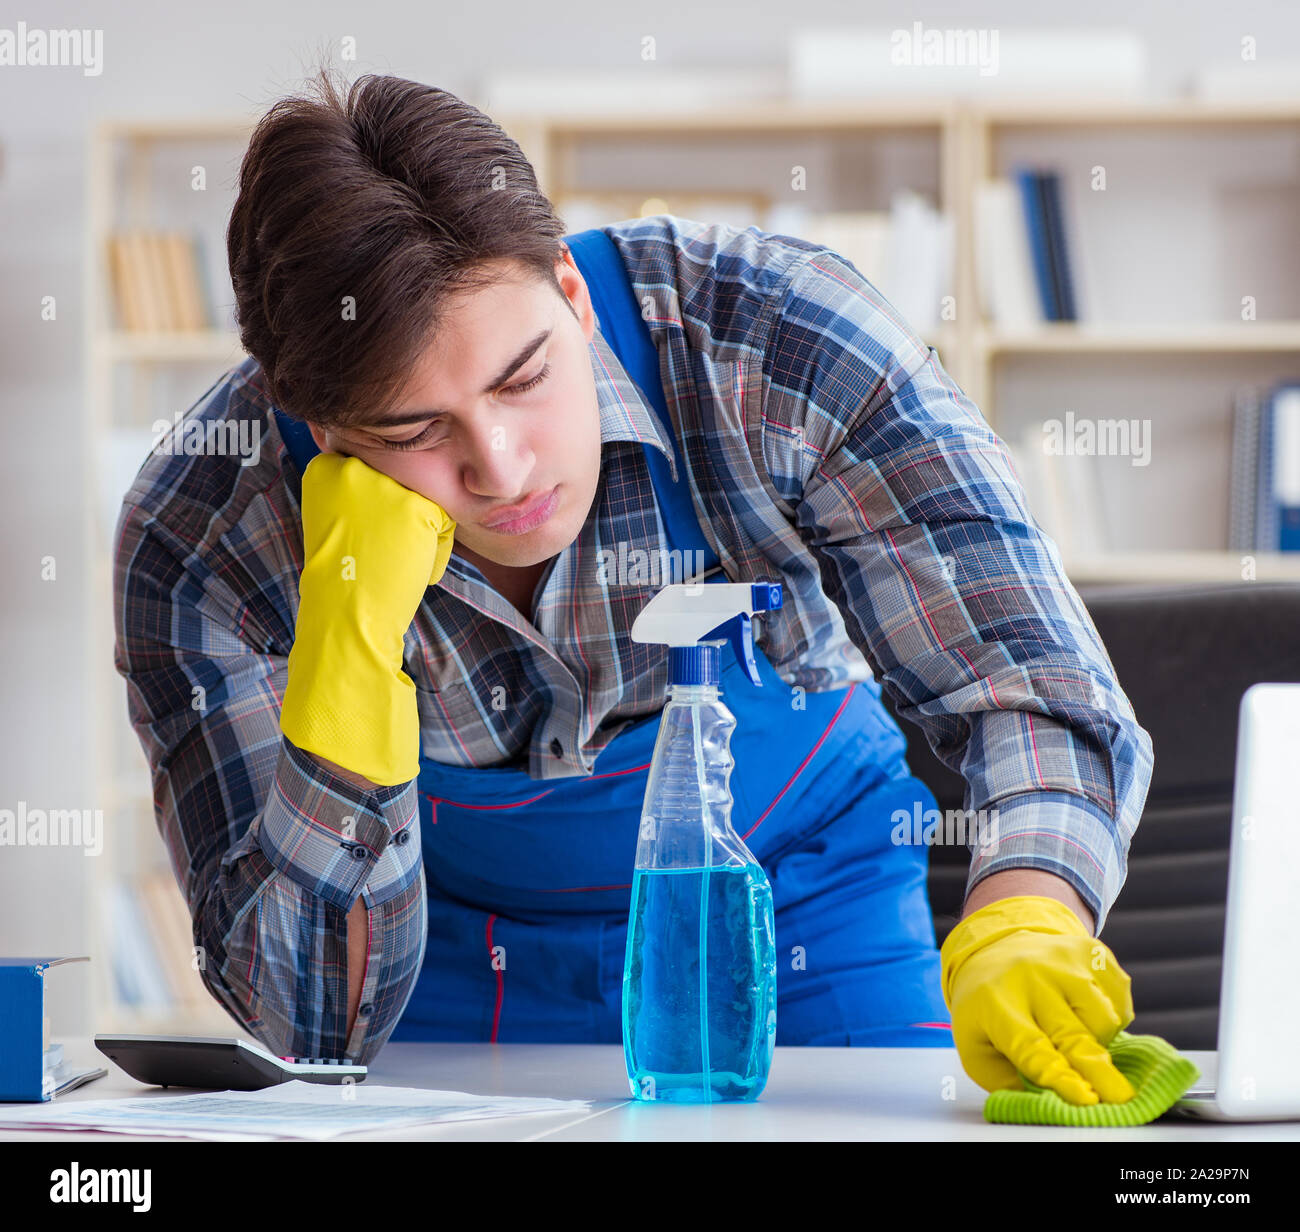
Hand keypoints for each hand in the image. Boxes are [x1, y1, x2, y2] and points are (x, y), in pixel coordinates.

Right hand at [280, 451, 456, 786]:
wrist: (345, 616)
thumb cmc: (344, 577)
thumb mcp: (338, 520)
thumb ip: (360, 492)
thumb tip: (398, 480)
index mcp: (327, 466)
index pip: (377, 473)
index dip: (377, 512)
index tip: (359, 538)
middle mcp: (353, 465)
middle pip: (405, 485)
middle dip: (402, 521)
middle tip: (378, 552)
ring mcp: (387, 484)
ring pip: (427, 502)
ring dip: (421, 536)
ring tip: (391, 561)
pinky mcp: (419, 506)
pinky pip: (446, 523)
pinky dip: (436, 551)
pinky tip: (410, 569)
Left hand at [940, 895, 1136, 1104]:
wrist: (996, 947)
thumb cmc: (989, 1009)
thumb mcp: (976, 1045)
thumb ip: (1007, 1081)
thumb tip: (1051, 1104)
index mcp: (995, 1002)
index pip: (1030, 1047)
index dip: (1060, 1076)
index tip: (1086, 1099)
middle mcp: (1030, 976)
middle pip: (1073, 1033)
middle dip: (1099, 1070)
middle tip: (1121, 1097)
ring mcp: (1062, 959)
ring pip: (1103, 1017)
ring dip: (1100, 1039)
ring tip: (1074, 1033)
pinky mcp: (1090, 950)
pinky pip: (1119, 996)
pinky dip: (1112, 1013)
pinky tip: (1084, 1008)